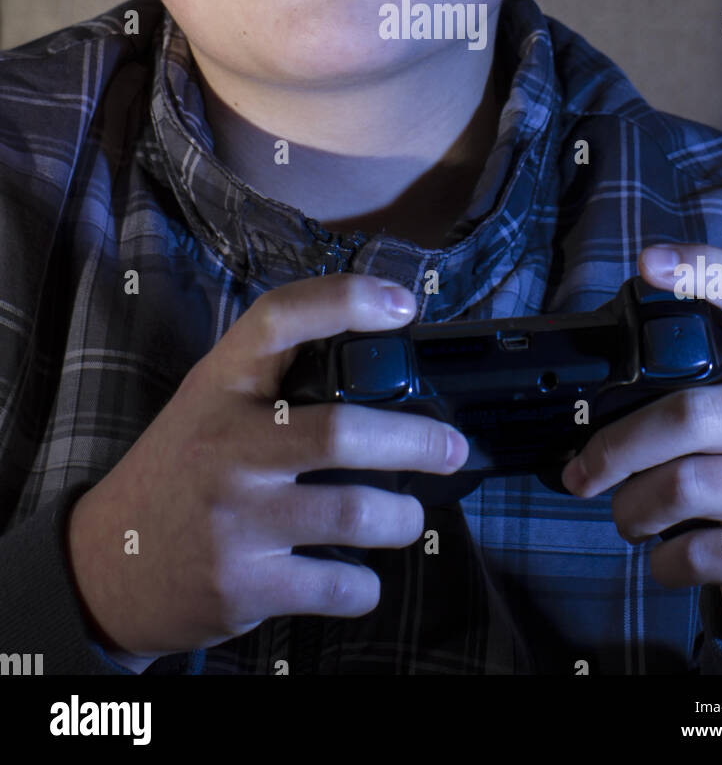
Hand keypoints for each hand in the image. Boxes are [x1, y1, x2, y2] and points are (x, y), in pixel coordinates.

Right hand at [65, 273, 468, 668]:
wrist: (106, 564)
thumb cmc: (180, 472)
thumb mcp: (209, 404)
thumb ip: (274, 381)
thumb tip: (380, 359)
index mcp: (220, 387)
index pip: (281, 320)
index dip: (346, 300)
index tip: (401, 306)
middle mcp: (228, 446)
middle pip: (342, 432)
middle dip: (417, 441)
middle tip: (450, 447)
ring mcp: (235, 518)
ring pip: (354, 513)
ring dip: (401, 517)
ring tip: (407, 514)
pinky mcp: (243, 585)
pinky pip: (337, 584)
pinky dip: (364, 584)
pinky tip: (360, 574)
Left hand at [560, 243, 721, 669]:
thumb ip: (702, 383)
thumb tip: (598, 384)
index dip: (703, 271)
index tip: (648, 264)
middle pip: (687, 414)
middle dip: (614, 449)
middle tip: (580, 471)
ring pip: (681, 485)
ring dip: (632, 509)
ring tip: (630, 515)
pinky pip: (695, 550)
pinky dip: (661, 558)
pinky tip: (672, 552)